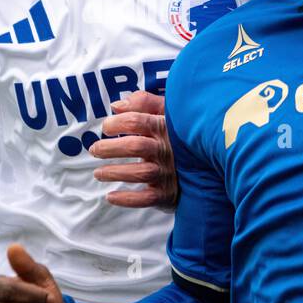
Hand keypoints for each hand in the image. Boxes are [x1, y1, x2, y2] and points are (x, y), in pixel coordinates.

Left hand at [91, 90, 178, 208]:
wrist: (209, 164)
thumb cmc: (179, 135)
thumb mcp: (167, 113)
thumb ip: (144, 103)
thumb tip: (116, 106)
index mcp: (165, 128)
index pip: (137, 121)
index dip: (117, 123)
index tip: (106, 127)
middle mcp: (167, 150)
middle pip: (136, 147)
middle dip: (110, 148)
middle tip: (94, 149)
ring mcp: (169, 173)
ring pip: (140, 173)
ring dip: (115, 173)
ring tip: (98, 173)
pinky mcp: (168, 193)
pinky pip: (147, 199)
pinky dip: (127, 199)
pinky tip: (110, 196)